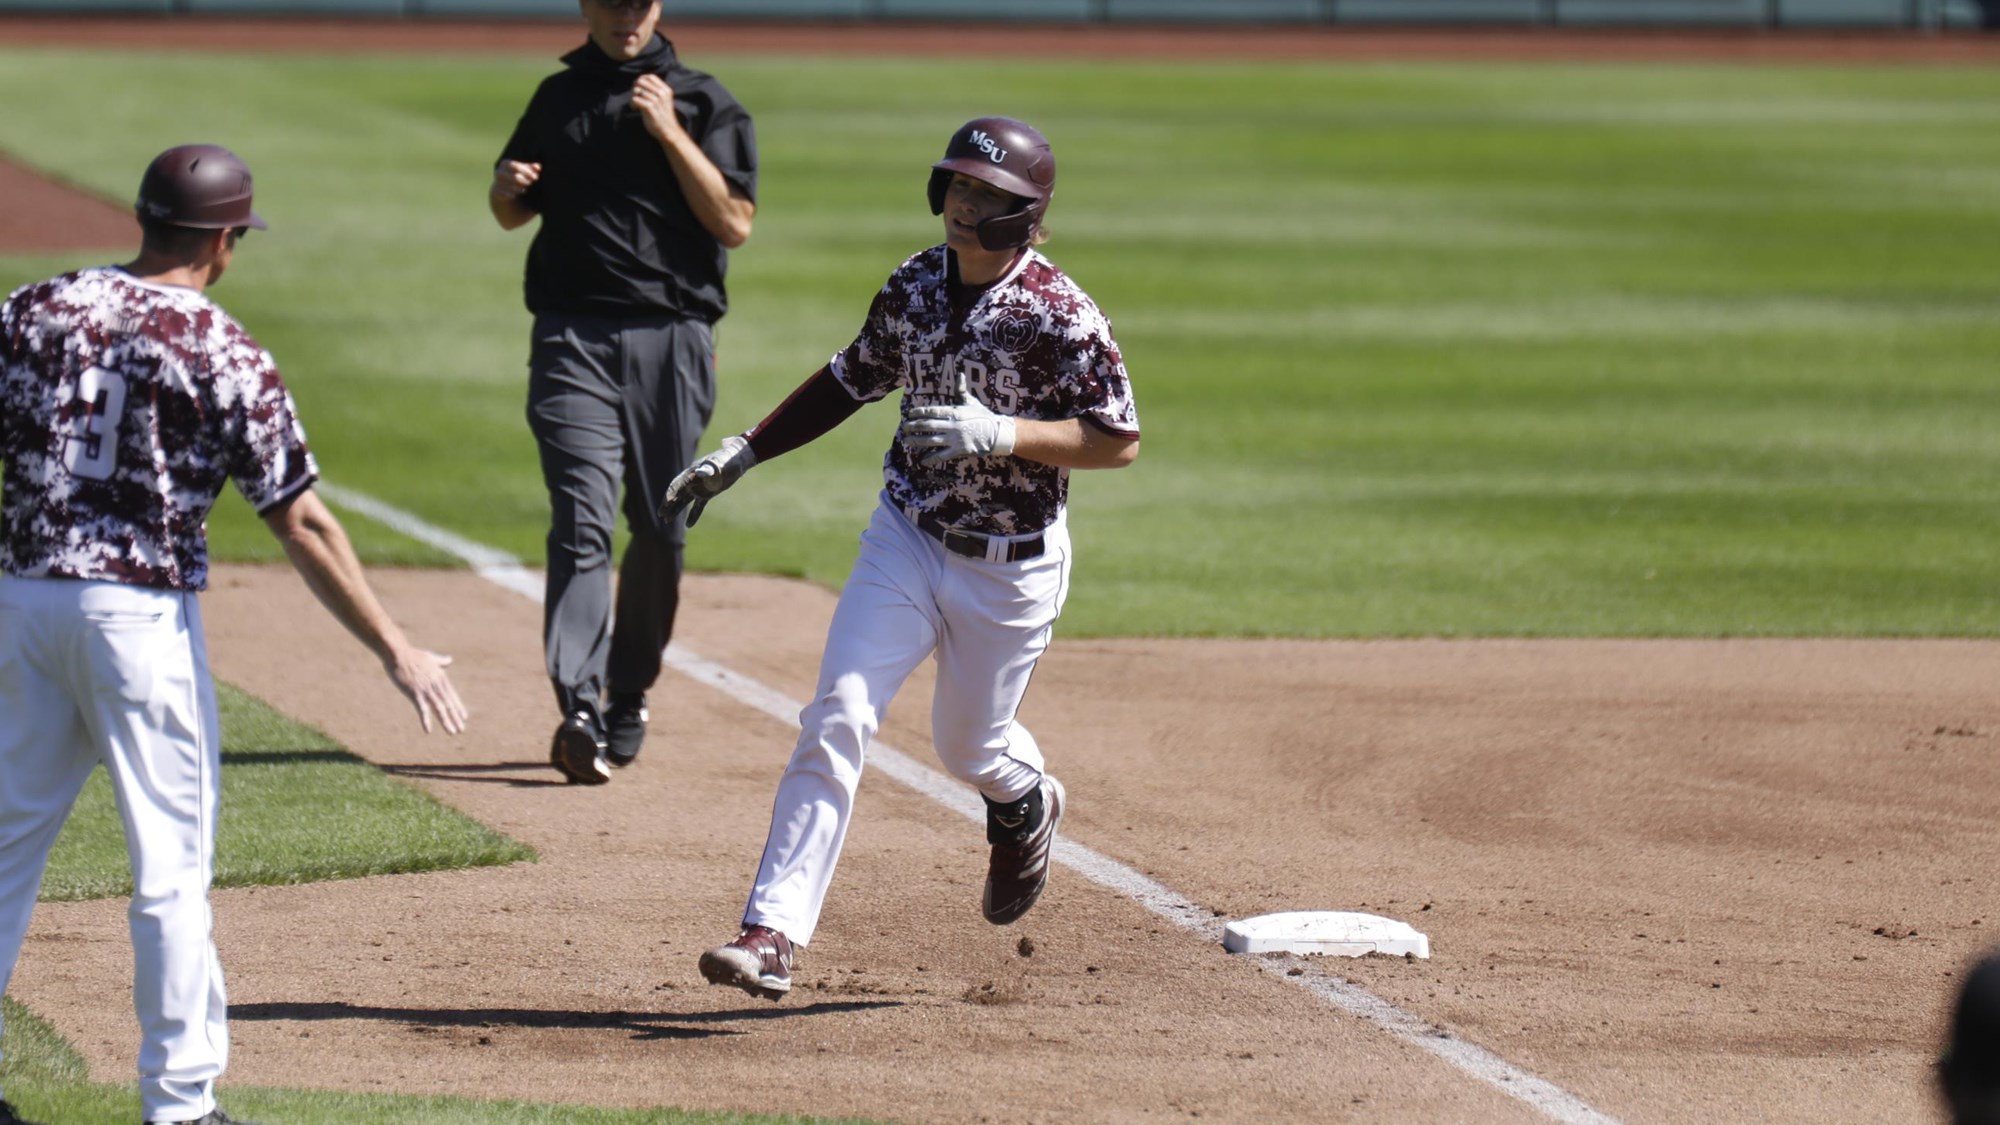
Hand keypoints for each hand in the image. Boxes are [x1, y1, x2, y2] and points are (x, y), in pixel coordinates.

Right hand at [386, 648, 467, 734]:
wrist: (398, 653)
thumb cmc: (413, 655)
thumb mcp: (431, 657)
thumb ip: (441, 661)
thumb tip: (450, 660)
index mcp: (441, 677)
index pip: (452, 695)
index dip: (458, 707)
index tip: (464, 717)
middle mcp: (436, 685)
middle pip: (448, 704)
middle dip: (455, 718)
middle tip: (461, 730)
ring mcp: (426, 690)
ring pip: (439, 708)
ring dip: (446, 721)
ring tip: (452, 732)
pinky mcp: (414, 693)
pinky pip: (422, 709)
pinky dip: (426, 720)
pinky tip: (428, 731)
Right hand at [491, 160, 540, 201]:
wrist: (504, 189)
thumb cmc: (517, 177)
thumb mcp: (525, 171)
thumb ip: (532, 168)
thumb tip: (538, 167)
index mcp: (505, 164)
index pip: (516, 166)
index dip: (527, 172)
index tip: (535, 177)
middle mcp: (499, 172)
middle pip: (515, 177)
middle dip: (525, 181)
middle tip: (529, 183)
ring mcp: (496, 182)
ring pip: (511, 187)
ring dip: (520, 189)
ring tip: (523, 189)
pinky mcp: (496, 192)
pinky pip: (506, 194)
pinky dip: (513, 195)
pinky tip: (516, 194)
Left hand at [632, 74, 683, 143]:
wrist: (669, 132)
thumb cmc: (663, 116)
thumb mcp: (663, 101)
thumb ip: (655, 91)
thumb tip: (638, 82)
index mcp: (666, 90)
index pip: (650, 77)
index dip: (641, 80)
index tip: (639, 89)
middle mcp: (662, 93)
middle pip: (641, 82)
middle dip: (635, 88)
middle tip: (635, 98)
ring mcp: (656, 100)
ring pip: (637, 91)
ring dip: (632, 98)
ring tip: (635, 106)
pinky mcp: (650, 108)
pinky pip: (635, 99)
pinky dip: (632, 104)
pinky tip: (635, 109)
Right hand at [658, 434, 757, 526]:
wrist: (737, 460)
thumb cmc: (728, 460)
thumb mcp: (720, 463)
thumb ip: (710, 468)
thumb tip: (700, 472)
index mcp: (692, 473)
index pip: (678, 484)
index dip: (671, 493)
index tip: (666, 503)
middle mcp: (693, 481)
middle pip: (677, 493)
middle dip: (668, 504)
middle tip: (661, 514)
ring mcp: (699, 488)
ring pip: (684, 501)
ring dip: (675, 510)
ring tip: (666, 521)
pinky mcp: (707, 494)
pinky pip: (698, 506)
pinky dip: (694, 515)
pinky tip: (688, 525)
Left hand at [901, 395, 1016, 465]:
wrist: (997, 433)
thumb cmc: (983, 416)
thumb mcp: (971, 402)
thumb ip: (961, 390)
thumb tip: (960, 374)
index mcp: (955, 412)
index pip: (933, 411)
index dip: (919, 412)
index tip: (909, 413)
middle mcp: (953, 425)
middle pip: (928, 425)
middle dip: (914, 426)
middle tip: (904, 427)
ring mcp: (956, 439)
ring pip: (932, 440)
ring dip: (917, 441)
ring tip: (907, 441)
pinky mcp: (959, 451)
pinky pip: (942, 455)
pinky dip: (931, 458)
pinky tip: (922, 460)